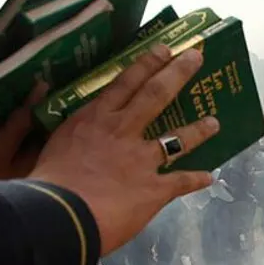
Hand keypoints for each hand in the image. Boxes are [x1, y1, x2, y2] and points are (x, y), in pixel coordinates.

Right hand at [29, 45, 216, 254]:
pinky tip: (208, 177)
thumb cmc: (49, 181)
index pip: (125, 82)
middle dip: (178, 73)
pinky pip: (180, 181)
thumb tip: (70, 127)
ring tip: (215, 123)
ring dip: (198, 129)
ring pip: (177, 137)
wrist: (59, 215)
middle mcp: (123, 131)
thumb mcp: (53, 145)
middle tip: (196, 58)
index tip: (163, 49)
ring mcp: (142, 159)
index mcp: (95, 118)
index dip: (146, 64)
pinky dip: (196, 180)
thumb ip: (70, 134)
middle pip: (156, 95)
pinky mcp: (154, 188)